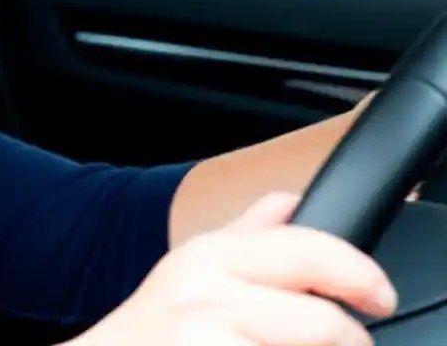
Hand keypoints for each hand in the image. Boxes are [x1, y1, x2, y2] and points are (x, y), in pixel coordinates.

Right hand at [71, 192, 396, 345]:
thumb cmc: (152, 328)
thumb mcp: (191, 266)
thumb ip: (246, 233)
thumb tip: (293, 199)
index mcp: (209, 255)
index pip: (307, 248)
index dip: (358, 273)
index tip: (378, 297)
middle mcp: (206, 295)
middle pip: (320, 321)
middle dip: (350, 341)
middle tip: (354, 345)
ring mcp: (207, 341)